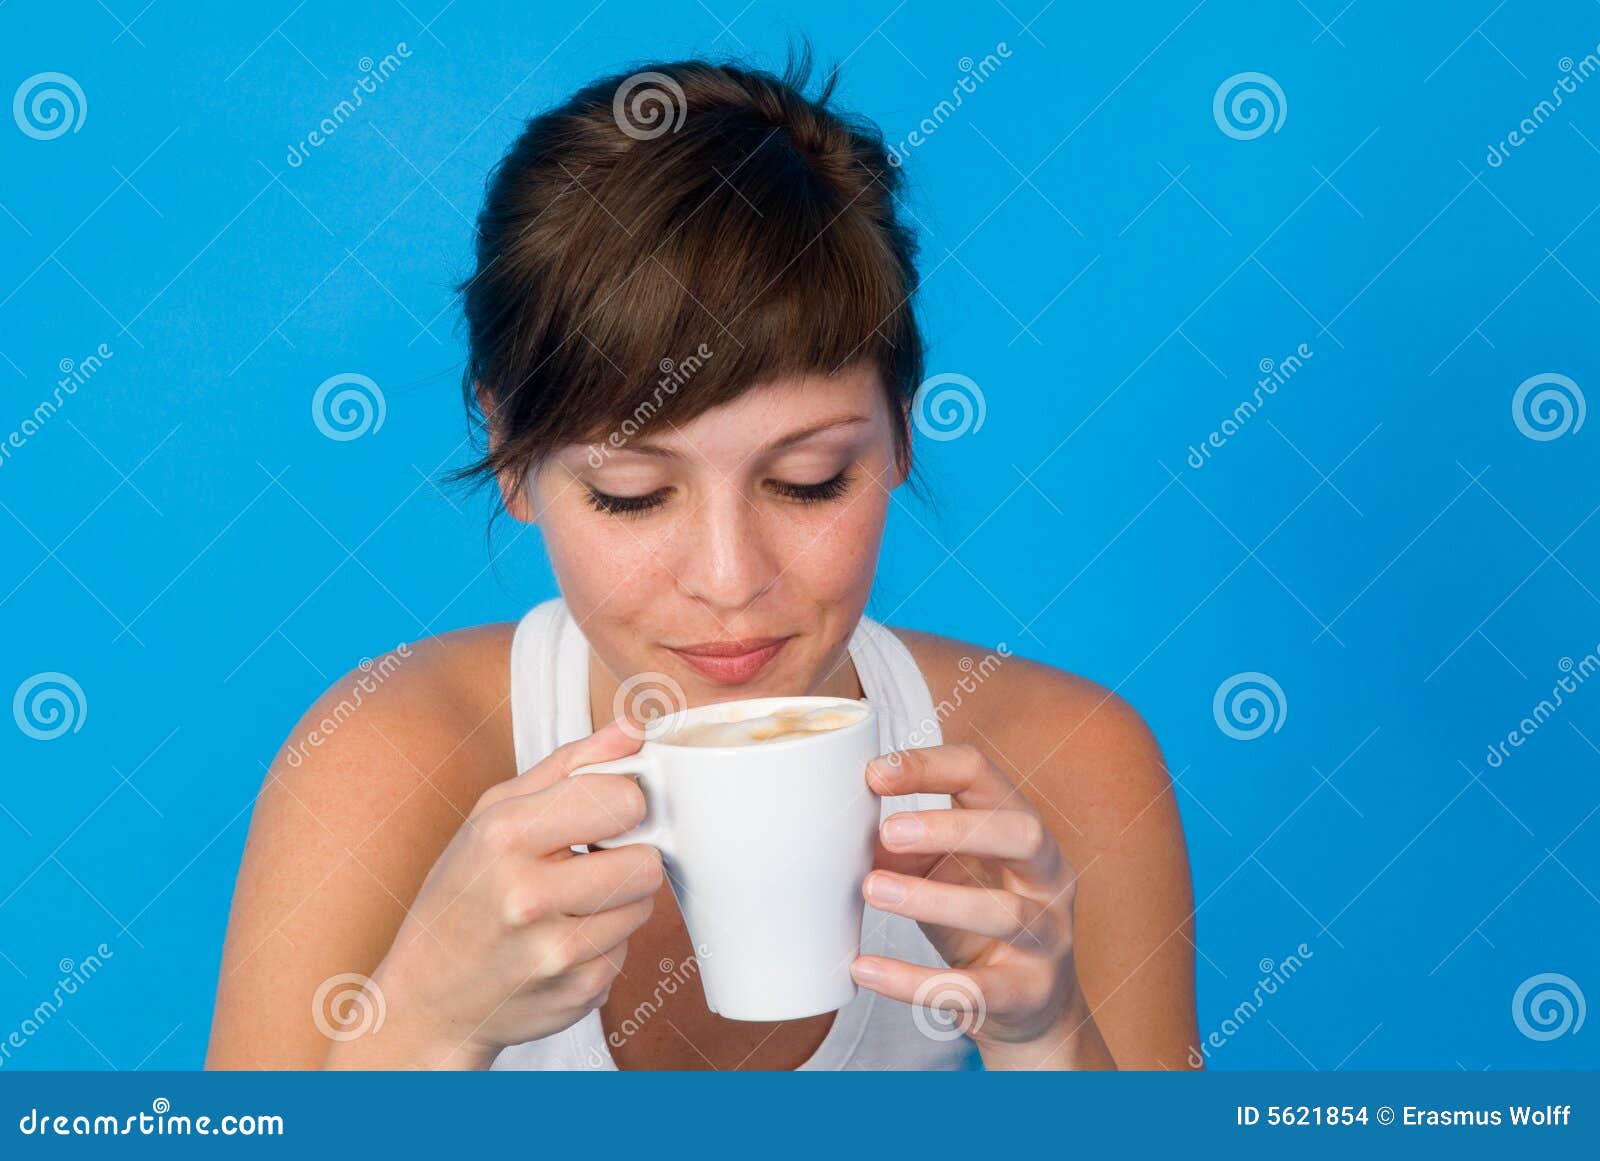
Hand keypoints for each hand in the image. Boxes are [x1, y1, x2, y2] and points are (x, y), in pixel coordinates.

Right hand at [326, 720, 663, 1068]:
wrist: (424, 998)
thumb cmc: (462, 893)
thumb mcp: (494, 813)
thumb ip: (571, 765)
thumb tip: (634, 730)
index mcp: (506, 834)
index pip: (623, 800)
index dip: (623, 804)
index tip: (604, 813)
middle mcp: (528, 896)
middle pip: (645, 861)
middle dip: (626, 858)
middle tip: (588, 863)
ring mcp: (554, 952)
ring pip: (644, 906)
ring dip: (618, 901)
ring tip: (569, 903)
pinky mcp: (579, 993)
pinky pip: (627, 950)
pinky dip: (603, 943)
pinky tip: (560, 941)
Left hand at [851, 743, 1112, 1068]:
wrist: (1031, 1006)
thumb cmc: (980, 921)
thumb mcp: (944, 874)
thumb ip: (905, 849)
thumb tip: (839, 830)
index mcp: (1024, 831)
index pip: (985, 777)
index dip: (930, 767)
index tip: (874, 774)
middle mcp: (1049, 877)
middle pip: (1021, 833)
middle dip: (952, 828)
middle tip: (889, 832)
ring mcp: (1047, 936)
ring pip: (1002, 911)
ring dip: (931, 899)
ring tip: (872, 889)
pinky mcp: (1028, 992)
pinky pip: (972, 988)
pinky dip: (913, 980)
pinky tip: (865, 969)